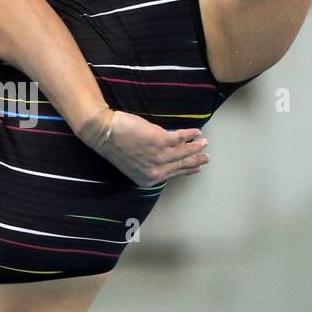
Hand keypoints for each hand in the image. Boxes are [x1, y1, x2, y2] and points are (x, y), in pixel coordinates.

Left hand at [81, 108, 208, 186]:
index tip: (196, 169)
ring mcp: (159, 156)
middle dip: (196, 161)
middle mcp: (155, 171)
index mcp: (148, 179)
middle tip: (206, 158)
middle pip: (181, 165)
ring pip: (184, 152)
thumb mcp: (133, 163)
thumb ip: (149, 164)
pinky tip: (196, 132)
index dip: (186, 170)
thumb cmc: (115, 146)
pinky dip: (190, 134)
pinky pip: (181, 138)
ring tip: (204, 142)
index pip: (172, 175)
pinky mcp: (160, 140)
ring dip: (196, 147)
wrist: (105, 133)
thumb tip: (165, 157)